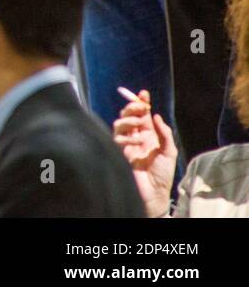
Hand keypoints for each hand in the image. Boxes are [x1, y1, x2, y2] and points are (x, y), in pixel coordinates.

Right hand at [113, 89, 176, 216]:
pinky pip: (117, 138)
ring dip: (128, 120)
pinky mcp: (119, 152)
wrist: (154, 193)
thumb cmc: (163, 174)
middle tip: (140, 106)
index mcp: (148, 135)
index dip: (141, 103)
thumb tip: (155, 115)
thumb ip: (164, 133)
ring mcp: (126, 144)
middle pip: (128, 115)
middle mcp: (136, 137)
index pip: (142, 114)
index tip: (143, 94)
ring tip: (139, 124)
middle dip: (132, 107)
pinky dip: (127, 137)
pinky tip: (137, 142)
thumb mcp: (169, 151)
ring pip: (119, 123)